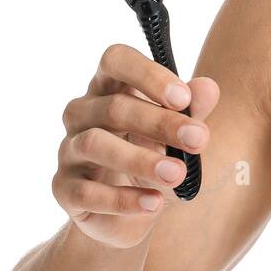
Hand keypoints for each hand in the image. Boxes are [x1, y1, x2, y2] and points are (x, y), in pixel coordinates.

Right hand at [55, 44, 219, 246]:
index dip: (148, 74)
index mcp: (110, 87)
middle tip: (199, 139)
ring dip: (140, 160)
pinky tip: (153, 203)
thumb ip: (193, 110)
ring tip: (177, 175)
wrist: (129, 210)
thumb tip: (208, 88)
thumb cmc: (154, 154)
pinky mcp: (63, 188)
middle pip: (114, 107)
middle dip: (160, 123)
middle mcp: (82, 113)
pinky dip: (123, 199)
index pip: (116, 60)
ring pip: (95, 145)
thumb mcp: (179, 132)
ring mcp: (68, 150)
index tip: (184, 99)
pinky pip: (86, 192)